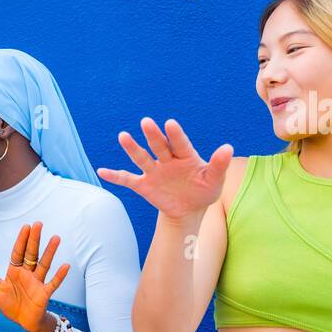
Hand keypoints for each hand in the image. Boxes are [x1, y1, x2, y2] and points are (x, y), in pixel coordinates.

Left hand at [0, 222, 69, 331]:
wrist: (22, 322)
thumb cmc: (11, 303)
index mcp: (15, 271)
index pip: (18, 252)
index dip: (22, 240)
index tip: (27, 226)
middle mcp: (28, 274)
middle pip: (32, 254)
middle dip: (34, 240)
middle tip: (39, 224)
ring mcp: (37, 283)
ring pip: (44, 265)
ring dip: (50, 252)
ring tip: (56, 238)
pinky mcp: (44, 294)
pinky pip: (53, 283)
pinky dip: (59, 276)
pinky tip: (65, 266)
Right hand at [97, 117, 232, 221]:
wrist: (189, 209)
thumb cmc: (204, 191)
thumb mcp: (214, 180)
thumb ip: (219, 164)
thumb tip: (228, 147)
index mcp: (185, 156)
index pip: (180, 143)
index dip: (175, 134)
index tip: (170, 123)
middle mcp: (167, 160)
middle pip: (159, 146)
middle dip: (153, 135)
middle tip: (146, 122)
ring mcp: (154, 171)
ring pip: (142, 158)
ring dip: (132, 148)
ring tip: (123, 136)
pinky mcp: (144, 184)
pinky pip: (127, 179)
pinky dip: (115, 176)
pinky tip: (102, 171)